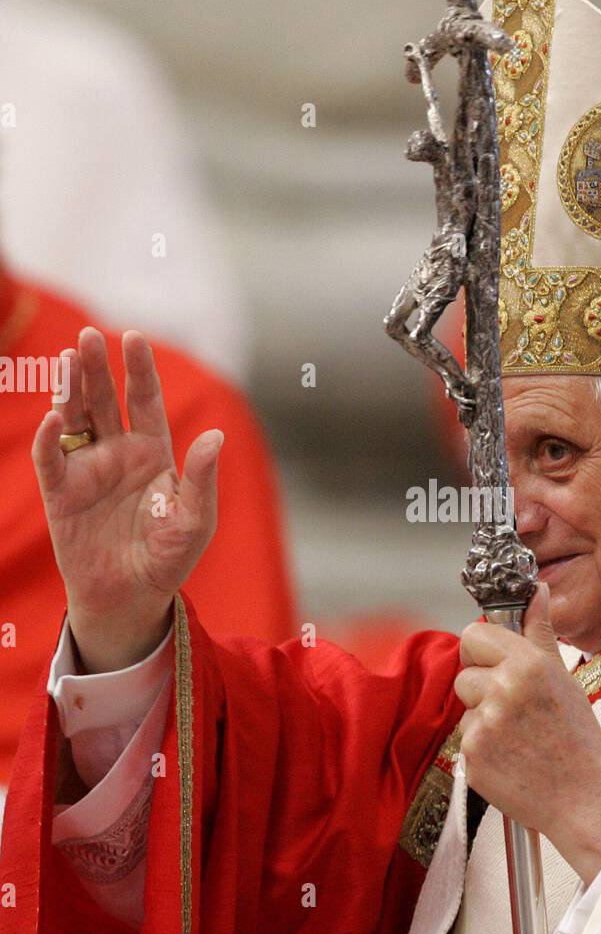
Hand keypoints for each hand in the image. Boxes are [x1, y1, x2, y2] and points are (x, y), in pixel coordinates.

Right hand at [32, 327, 222, 671]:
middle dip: (98, 367)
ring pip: (75, 418)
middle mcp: (117, 453)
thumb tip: (216, 436)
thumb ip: (201, 478)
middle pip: (105, 399)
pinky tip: (57, 417)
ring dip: (70, 388)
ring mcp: (87, 470)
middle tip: (90, 336)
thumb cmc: (169, 558)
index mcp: (152, 452)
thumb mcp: (195, 519)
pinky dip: (51, 438)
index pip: (144, 400)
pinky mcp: (61, 493)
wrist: (132, 597)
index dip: (139, 369)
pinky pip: (53, 458)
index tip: (134, 338)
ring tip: (69, 358)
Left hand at [454, 583, 600, 883]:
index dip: (483, 650)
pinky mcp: (472, 756)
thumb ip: (541, 632)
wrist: (586, 799)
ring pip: (465, 706)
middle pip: (464, 671)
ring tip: (517, 735)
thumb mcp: (564, 678)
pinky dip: (483, 747)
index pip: (473, 634)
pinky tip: (511, 757)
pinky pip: (465, 738)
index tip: (495, 663)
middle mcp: (503, 689)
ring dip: (482, 717)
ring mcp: (484, 724)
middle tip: (513, 706)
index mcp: (528, 664)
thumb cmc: (579, 739)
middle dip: (481, 685)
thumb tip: (537, 591)